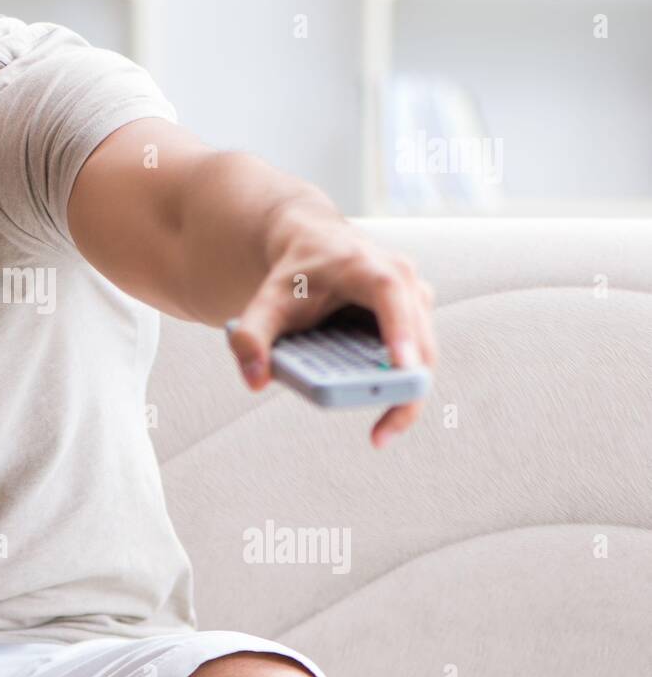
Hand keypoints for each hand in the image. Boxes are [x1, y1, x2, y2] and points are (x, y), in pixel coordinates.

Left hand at [225, 220, 437, 446]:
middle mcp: (402, 279)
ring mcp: (416, 298)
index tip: (402, 368)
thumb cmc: (296, 273)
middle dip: (405, 388)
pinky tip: (380, 411)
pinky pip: (420, 355)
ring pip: (425, 352)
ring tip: (380, 432)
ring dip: (406, 392)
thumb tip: (255, 380)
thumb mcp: (266, 300)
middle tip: (381, 433)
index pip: (390, 294)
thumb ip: (251, 337)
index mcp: (366, 267)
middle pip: (419, 338)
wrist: (314, 243)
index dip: (400, 331)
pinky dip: (404, 384)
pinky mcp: (417, 315)